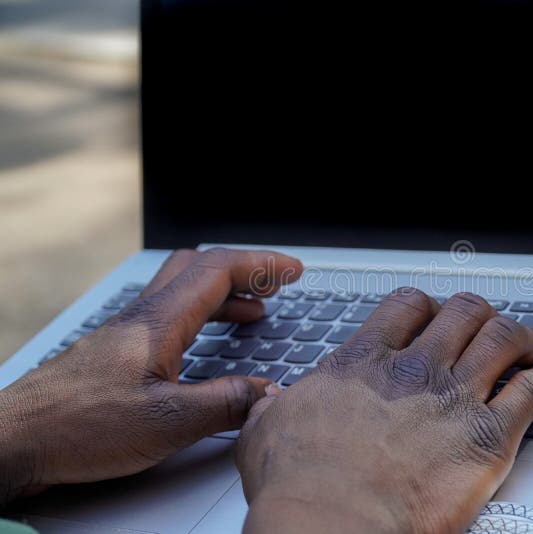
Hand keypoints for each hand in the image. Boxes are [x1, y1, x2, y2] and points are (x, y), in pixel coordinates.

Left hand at [0, 248, 301, 504]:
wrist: (14, 439)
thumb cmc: (78, 426)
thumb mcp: (167, 421)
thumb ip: (224, 403)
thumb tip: (267, 392)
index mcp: (159, 323)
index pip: (218, 271)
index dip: (261, 265)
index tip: (291, 270)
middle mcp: (141, 319)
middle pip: (198, 268)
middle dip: (243, 271)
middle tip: (273, 284)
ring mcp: (125, 333)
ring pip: (181, 291)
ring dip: (222, 294)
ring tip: (251, 313)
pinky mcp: (114, 352)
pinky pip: (166, 317)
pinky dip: (198, 318)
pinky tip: (202, 346)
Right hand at [237, 289, 532, 532]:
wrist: (331, 525)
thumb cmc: (301, 486)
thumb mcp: (266, 432)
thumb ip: (272, 408)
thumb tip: (271, 402)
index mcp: (366, 362)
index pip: (409, 305)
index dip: (428, 305)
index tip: (436, 317)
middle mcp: (415, 370)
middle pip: (465, 310)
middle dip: (481, 314)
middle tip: (488, 327)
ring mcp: (454, 398)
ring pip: (504, 337)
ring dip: (523, 336)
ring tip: (532, 347)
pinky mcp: (487, 438)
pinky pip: (531, 392)